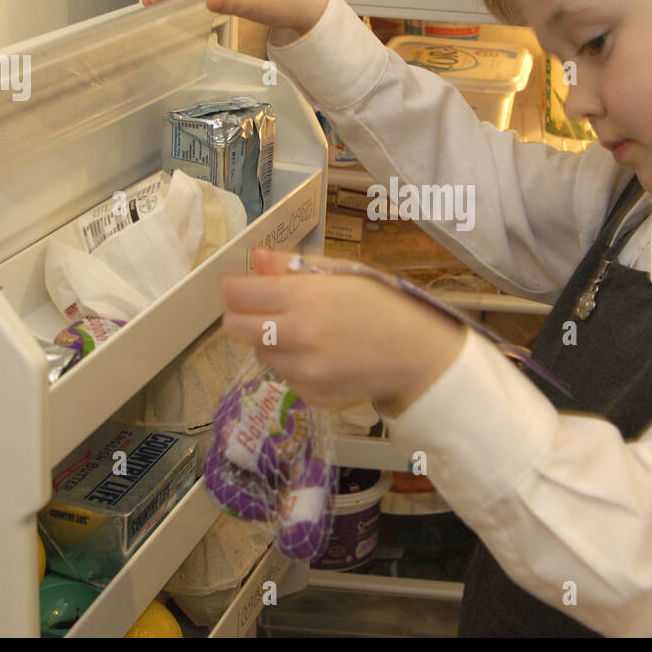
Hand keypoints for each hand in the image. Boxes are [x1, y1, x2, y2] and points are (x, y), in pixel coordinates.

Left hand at [220, 248, 465, 414]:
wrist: (418, 355)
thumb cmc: (384, 304)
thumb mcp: (344, 273)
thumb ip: (294, 265)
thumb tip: (256, 257)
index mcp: (304, 298)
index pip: (238, 294)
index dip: (234, 287)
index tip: (241, 285)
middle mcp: (297, 336)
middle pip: (234, 328)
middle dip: (241, 315)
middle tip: (262, 309)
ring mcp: (302, 371)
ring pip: (259, 353)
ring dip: (270, 340)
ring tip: (303, 332)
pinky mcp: (310, 394)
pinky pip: (283, 375)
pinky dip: (293, 364)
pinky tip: (321, 354)